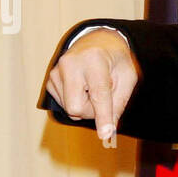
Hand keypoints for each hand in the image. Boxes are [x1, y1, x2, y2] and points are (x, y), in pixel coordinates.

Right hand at [45, 29, 139, 148]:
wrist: (97, 42)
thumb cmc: (115, 60)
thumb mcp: (127, 77)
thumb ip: (120, 102)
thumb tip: (109, 130)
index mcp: (94, 60)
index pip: (99, 94)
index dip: (103, 116)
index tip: (105, 134)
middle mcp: (71, 64)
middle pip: (76, 108)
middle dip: (92, 113)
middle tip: (104, 100)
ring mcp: (57, 71)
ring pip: (70, 109)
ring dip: (85, 106)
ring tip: (93, 87)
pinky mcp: (50, 80)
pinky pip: (63, 105)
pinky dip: (76, 102)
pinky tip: (82, 87)